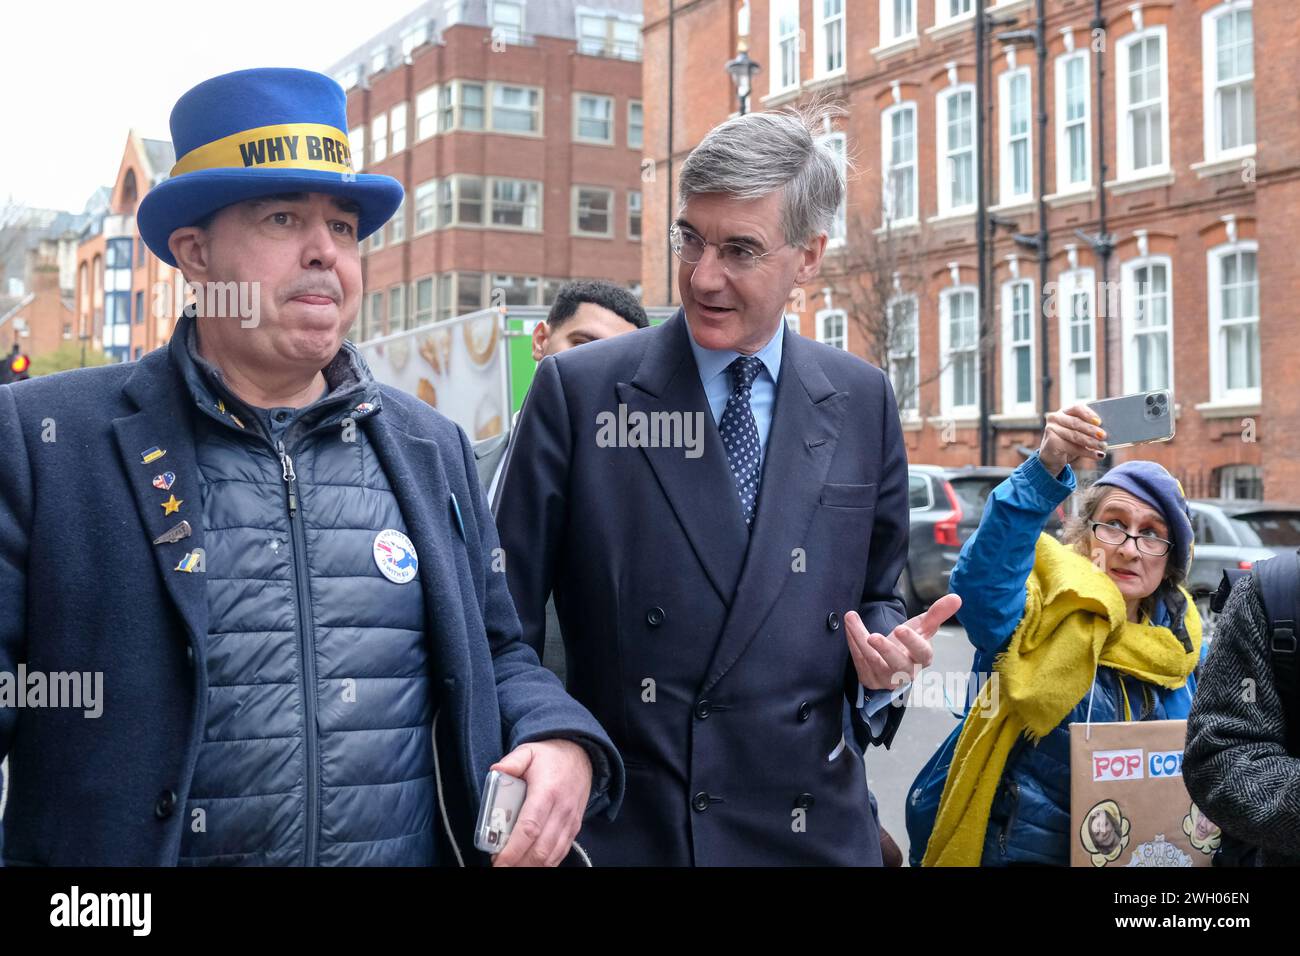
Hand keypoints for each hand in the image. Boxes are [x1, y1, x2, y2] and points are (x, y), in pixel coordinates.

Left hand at [489, 739, 591, 866]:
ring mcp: (570, 822)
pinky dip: (545, 863)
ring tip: (511, 865)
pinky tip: (529, 863)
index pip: (530, 828)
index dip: (513, 849)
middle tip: (499, 865)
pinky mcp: (574, 828)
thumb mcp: (529, 751)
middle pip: (540, 849)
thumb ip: (512, 762)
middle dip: (518, 863)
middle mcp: (561, 810)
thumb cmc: (552, 756)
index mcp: (547, 792)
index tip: (498, 860)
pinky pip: (560, 853)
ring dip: (530, 866)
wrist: (582, 756)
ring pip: (550, 856)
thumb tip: (496, 771)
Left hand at [845, 593, 961, 689]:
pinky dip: (852, 642)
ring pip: (871, 661)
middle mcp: (905, 672)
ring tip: (851, 618)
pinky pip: (858, 661)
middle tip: (873, 637)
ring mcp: (886, 679)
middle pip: (897, 665)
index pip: (921, 653)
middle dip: (885, 650)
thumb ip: (937, 613)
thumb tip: (957, 598)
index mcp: (921, 658)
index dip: (912, 642)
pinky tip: (849, 626)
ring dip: (859, 638)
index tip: (901, 629)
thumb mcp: (922, 628)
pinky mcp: (869, 679)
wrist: (892, 665)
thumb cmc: (909, 645)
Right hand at [1039, 403, 1107, 475]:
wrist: (1053, 456)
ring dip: (1091, 442)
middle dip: (1091, 430)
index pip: (1077, 408)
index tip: (1099, 422)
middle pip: (1076, 423)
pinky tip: (1097, 455)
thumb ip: (1089, 429)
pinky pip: (1072, 447)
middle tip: (1104, 436)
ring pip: (1075, 436)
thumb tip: (1105, 432)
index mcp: (1065, 411)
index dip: (1088, 414)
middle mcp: (1055, 417)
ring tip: (1103, 447)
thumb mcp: (1079, 432)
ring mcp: (1051, 429)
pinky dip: (1087, 452)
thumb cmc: (1069, 442)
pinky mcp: (1051, 442)